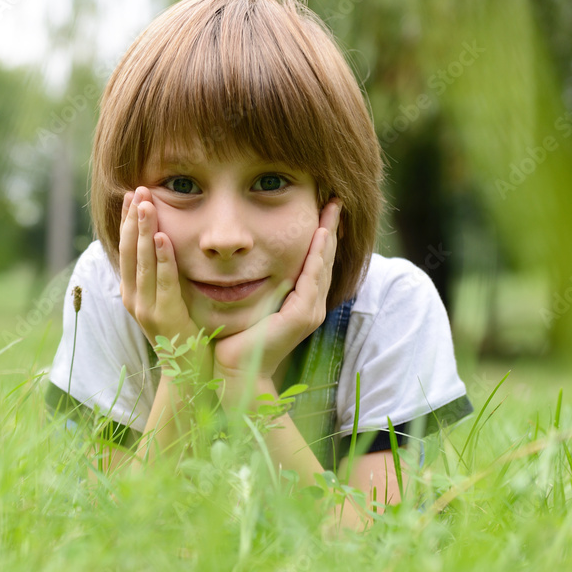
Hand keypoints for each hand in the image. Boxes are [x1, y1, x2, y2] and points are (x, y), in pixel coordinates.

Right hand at [119, 186, 200, 350]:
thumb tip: (162, 244)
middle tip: (138, 190)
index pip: (126, 249)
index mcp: (131, 292)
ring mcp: (146, 308)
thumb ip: (161, 277)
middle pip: (130, 251)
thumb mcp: (166, 300)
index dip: (128, 222)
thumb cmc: (182, 333)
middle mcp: (133, 298)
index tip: (132, 196)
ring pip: (143, 262)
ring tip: (147, 204)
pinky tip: (164, 238)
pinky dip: (163, 259)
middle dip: (134, 219)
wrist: (186, 372)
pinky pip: (163, 282)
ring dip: (145, 231)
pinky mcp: (164, 316)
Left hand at [212, 199, 341, 406]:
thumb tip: (249, 257)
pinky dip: (316, 256)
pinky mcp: (302, 316)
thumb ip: (260, 283)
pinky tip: (318, 235)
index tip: (322, 209)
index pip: (315, 262)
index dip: (321, 236)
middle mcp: (312, 306)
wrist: (236, 370)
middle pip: (325, 259)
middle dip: (330, 229)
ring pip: (323, 265)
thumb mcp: (252, 301)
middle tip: (334, 201)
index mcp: (302, 303)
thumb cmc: (237, 337)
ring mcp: (310, 311)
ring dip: (327, 236)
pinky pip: (312, 279)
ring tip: (331, 210)